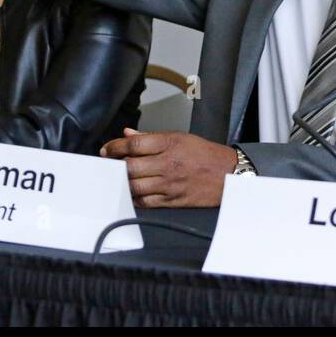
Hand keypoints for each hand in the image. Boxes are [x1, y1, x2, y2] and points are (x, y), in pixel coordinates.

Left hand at [100, 128, 237, 207]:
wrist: (228, 174)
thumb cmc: (205, 154)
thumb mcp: (180, 137)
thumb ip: (151, 137)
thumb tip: (127, 134)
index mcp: (170, 143)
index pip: (134, 144)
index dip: (115, 147)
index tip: (107, 150)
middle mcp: (168, 163)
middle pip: (130, 166)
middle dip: (115, 165)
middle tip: (110, 165)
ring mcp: (170, 184)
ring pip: (134, 185)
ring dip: (123, 182)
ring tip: (120, 178)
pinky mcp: (173, 200)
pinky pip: (145, 202)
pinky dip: (134, 197)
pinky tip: (133, 192)